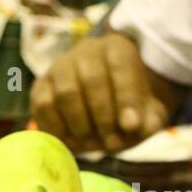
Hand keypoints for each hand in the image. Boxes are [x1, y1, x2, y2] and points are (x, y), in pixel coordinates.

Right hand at [31, 33, 169, 154]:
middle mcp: (86, 51)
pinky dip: (56, 127)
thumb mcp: (148, 115)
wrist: (100, 109)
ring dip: (79, 123)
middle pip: (92, 79)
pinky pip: (43, 106)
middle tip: (110, 143)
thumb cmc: (126, 110)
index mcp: (117, 49)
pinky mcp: (40, 86)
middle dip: (102, 116)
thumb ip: (151, 120)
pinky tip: (70, 140)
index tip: (131, 126)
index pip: (121, 65)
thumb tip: (135, 126)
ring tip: (90, 142)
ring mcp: (59, 67)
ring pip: (65, 93)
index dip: (126, 97)